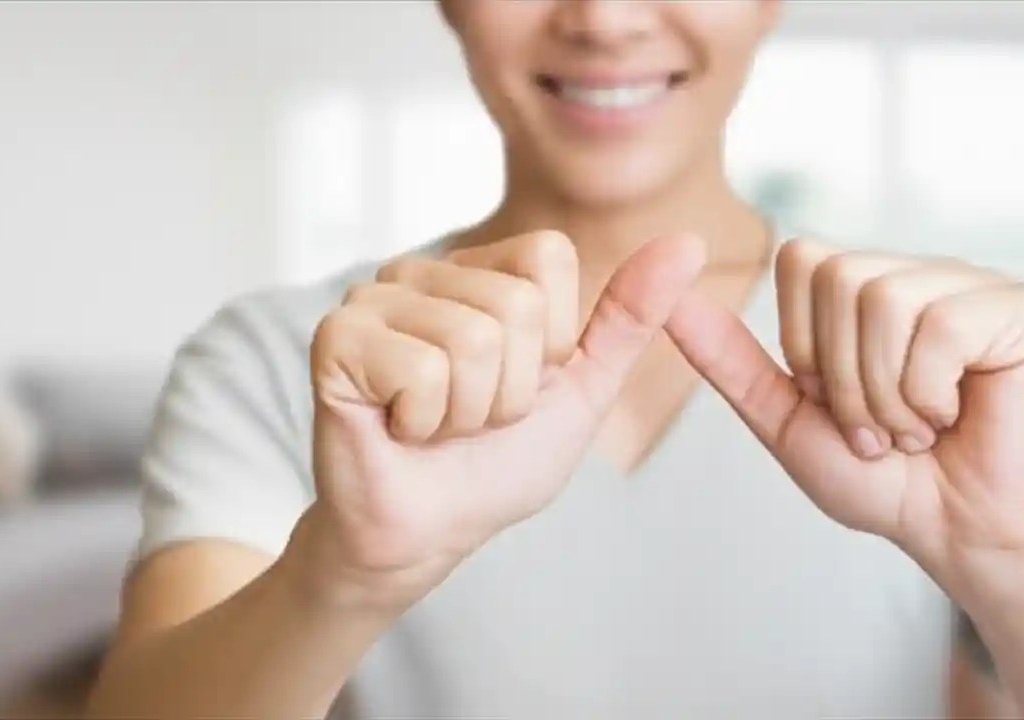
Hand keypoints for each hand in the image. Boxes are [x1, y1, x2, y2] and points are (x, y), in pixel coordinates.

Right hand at [304, 231, 704, 608]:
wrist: (430, 533)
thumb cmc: (496, 464)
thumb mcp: (581, 390)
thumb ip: (629, 317)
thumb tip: (687, 242)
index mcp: (480, 272)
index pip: (548, 257)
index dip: (553, 343)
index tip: (519, 384)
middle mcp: (422, 271)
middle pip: (516, 304)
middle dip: (511, 390)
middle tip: (470, 418)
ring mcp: (372, 300)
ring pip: (473, 338)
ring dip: (469, 412)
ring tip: (434, 426)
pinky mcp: (336, 340)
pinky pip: (422, 369)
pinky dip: (426, 421)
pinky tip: (399, 430)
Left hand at [666, 239, 1023, 600]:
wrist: (958, 534)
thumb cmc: (880, 480)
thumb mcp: (787, 420)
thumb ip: (729, 359)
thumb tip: (669, 296)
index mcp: (863, 286)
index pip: (799, 258)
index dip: (803, 341)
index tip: (832, 399)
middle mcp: (915, 271)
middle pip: (838, 276)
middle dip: (843, 377)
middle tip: (878, 427)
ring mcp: (970, 283)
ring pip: (885, 299)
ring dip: (886, 393)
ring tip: (914, 427)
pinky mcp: (1018, 309)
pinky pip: (943, 326)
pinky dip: (930, 394)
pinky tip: (953, 417)